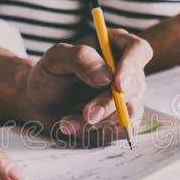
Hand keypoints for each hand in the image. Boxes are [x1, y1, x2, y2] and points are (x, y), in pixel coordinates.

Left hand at [20, 28, 152, 140]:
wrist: (41, 103)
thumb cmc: (50, 75)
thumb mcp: (56, 58)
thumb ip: (80, 58)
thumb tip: (107, 76)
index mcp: (116, 46)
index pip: (138, 51)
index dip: (132, 67)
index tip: (118, 85)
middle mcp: (126, 71)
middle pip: (134, 87)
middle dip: (110, 104)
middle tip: (87, 113)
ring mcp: (127, 97)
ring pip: (128, 113)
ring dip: (97, 122)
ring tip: (67, 120)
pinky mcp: (121, 120)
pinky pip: (118, 131)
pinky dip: (93, 133)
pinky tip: (72, 126)